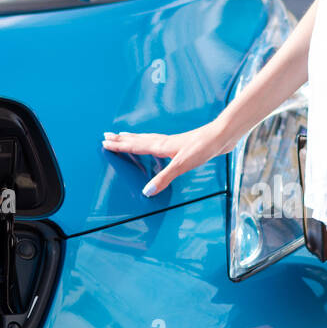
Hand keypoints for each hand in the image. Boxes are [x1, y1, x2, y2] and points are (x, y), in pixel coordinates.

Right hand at [101, 123, 231, 196]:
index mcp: (161, 146)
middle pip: (138, 139)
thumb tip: (147, 191)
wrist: (221, 136)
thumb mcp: (182, 165)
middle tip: (107, 136)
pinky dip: (148, 142)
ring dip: (133, 138)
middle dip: (122, 139)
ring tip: (124, 136)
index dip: (120, 145)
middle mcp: (164, 142)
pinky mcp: (181, 145)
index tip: (105, 143)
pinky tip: (154, 146)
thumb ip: (164, 178)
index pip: (135, 145)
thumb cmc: (203, 147)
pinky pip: (157, 142)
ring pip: (147, 139)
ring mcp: (172, 143)